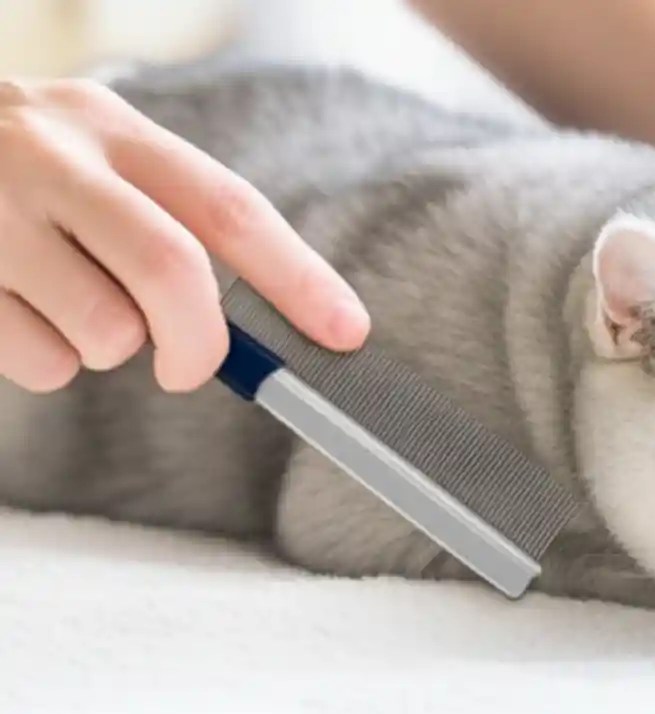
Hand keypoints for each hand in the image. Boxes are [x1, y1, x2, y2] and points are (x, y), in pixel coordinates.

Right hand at [0, 78, 368, 392]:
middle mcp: (54, 161)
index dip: (299, 277)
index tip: (347, 331)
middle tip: (192, 367)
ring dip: (109, 348)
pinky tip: (22, 311)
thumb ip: (170, 224)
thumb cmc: (20, 171)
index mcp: (114, 130)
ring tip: (72, 304)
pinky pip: (41, 362)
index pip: (231, 208)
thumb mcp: (97, 161)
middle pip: (171, 272)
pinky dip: (50, 360)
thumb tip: (255, 331)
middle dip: (200, 342)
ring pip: (104, 333)